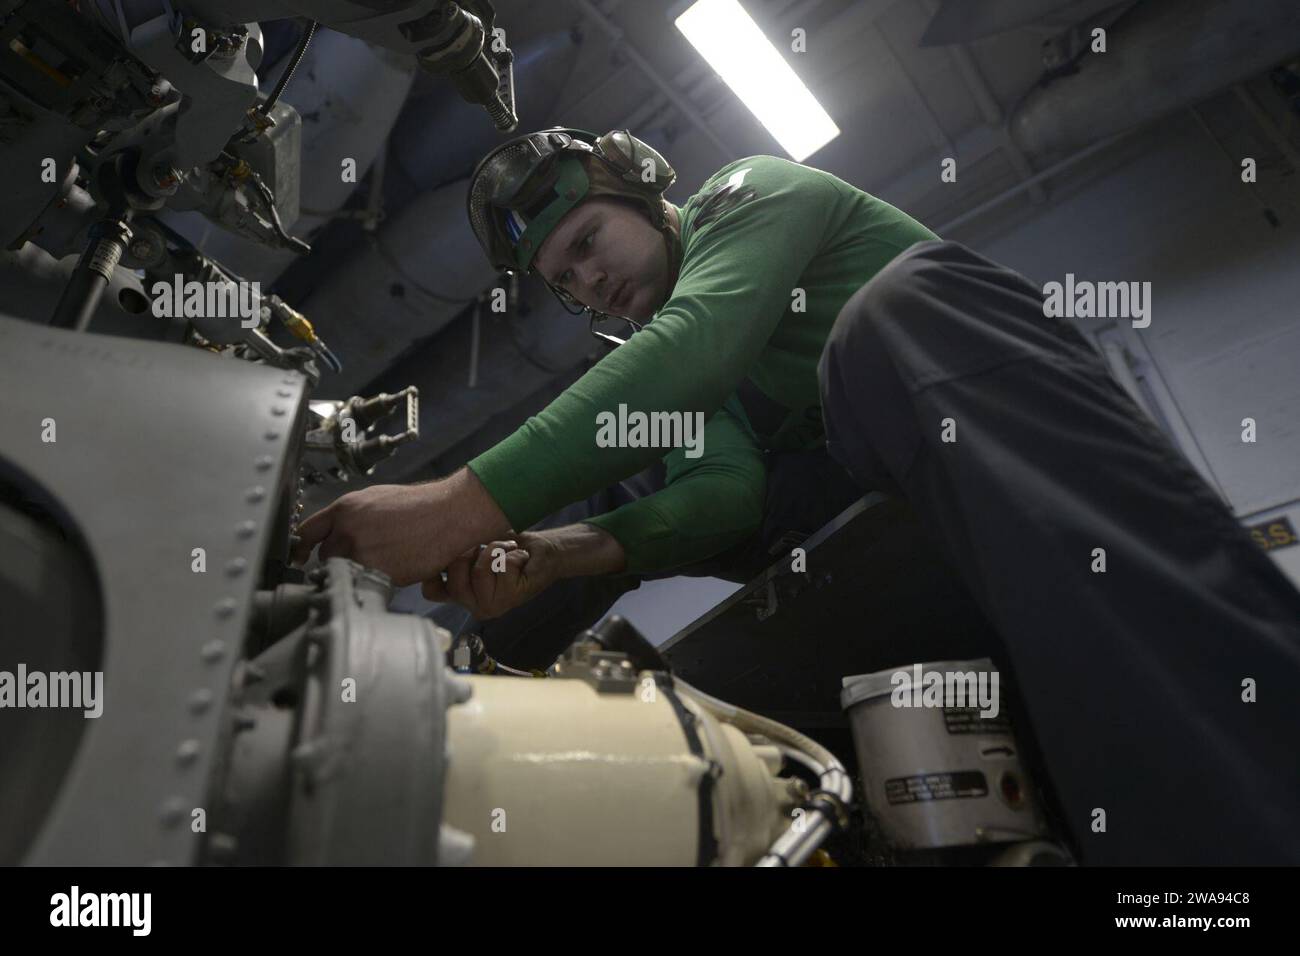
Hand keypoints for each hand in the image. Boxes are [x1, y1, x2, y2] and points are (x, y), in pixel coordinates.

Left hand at [290, 469, 509, 586]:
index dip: (301, 548)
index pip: (306, 532)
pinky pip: (367, 583)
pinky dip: (377, 580)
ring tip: (385, 558)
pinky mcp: (378, 573)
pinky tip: (395, 565)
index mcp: (344, 509)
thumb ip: (349, 517)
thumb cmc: (418, 506)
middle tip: (365, 554)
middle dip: (340, 558)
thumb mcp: (375, 498)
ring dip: (358, 570)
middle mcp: (347, 532)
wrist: (447, 515)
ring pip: (347, 572)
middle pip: (326, 556)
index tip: (300, 557)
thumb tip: (335, 533)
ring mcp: (362, 554)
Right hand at [422, 531, 561, 619]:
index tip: (449, 550)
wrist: (545, 552)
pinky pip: (504, 568)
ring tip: (507, 549)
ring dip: (495, 550)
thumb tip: (439, 531)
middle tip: (485, 545)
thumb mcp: (477, 542)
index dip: (434, 571)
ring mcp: (492, 605)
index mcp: (459, 592)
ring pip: (479, 573)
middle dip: (469, 553)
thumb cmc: (509, 548)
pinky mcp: (512, 598)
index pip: (431, 592)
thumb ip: (456, 544)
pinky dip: (514, 554)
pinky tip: (521, 558)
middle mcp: (472, 603)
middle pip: (454, 581)